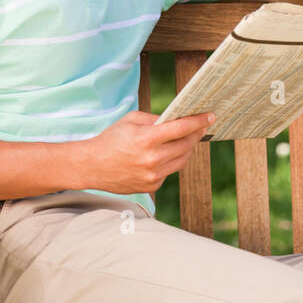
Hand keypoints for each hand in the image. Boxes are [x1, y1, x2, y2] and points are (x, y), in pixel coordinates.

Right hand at [78, 109, 214, 194]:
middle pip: (186, 145)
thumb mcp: (130, 120)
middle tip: (201, 126)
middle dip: (195, 134)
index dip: (198, 122)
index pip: (181, 128)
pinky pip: (170, 171)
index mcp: (146, 139)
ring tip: (187, 139)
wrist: (92, 166)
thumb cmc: (110, 139)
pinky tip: (166, 154)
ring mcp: (153, 175)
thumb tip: (177, 119)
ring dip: (187, 148)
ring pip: (182, 160)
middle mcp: (152, 159)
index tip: (210, 116)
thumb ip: (155, 119)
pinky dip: (171, 161)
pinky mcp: (151, 186)